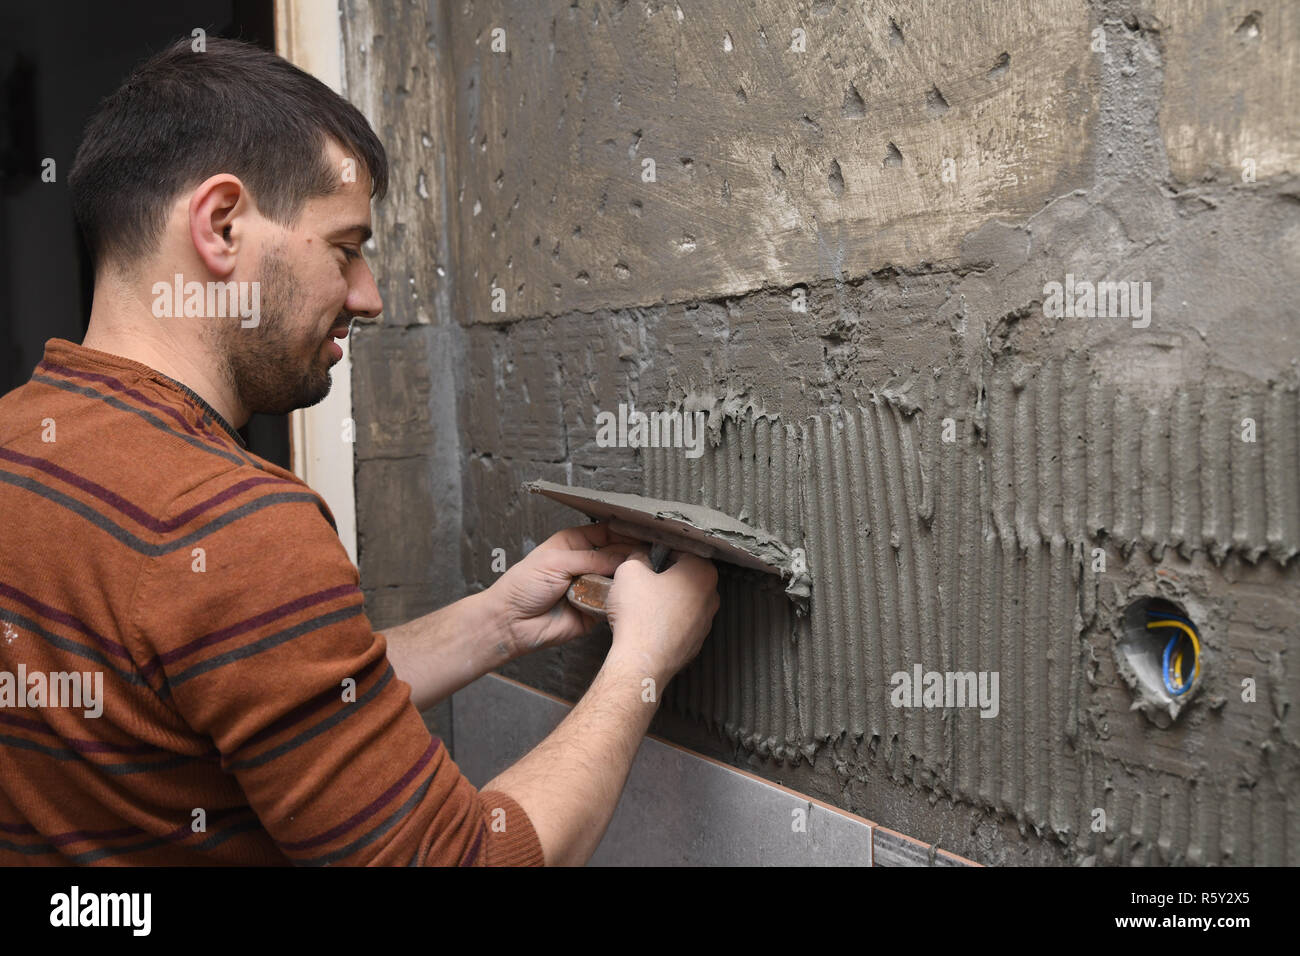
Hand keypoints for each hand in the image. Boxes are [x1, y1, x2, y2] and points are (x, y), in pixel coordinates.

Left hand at [489, 523, 640, 655]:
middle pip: (617, 554)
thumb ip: (591, 558)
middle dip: (629, 554)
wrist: (511, 623)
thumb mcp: (556, 562)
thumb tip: (622, 556)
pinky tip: (622, 595)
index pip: (606, 533)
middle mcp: (584, 564)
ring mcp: (590, 586)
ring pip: (618, 579)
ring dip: (625, 578)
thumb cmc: (522, 587)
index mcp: (573, 544)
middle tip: (643, 556)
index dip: (623, 532)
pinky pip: (613, 602)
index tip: (642, 533)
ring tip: (633, 575)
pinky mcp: (594, 610)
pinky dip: (617, 599)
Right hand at [604, 551, 718, 681]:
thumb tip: (640, 558)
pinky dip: (667, 620)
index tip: (648, 559)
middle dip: (666, 576)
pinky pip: (681, 622)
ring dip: (666, 599)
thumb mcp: (629, 572)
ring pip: (684, 600)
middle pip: (686, 576)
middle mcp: (711, 597)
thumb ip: (637, 556)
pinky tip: (649, 623)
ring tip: (644, 603)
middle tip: (644, 580)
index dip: (660, 552)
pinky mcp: (695, 641)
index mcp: (702, 573)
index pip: (683, 550)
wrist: (641, 661)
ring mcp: (705, 622)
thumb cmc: (640, 617)